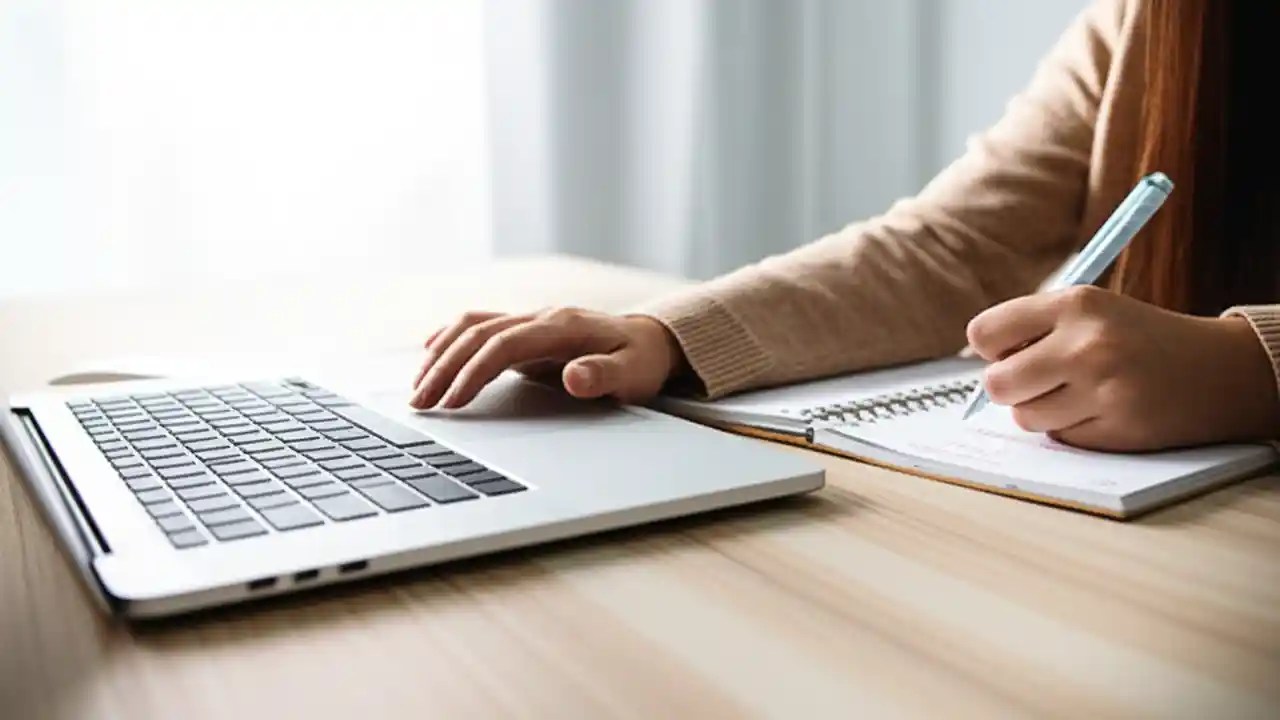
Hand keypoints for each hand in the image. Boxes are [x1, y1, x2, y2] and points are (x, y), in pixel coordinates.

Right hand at [409, 308, 686, 409]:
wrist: (651, 340)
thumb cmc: (641, 361)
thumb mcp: (633, 374)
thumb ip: (603, 375)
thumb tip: (574, 376)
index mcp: (562, 326)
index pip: (504, 345)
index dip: (475, 372)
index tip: (454, 402)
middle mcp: (540, 317)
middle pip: (479, 335)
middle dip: (444, 369)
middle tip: (419, 404)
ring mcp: (531, 320)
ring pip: (473, 328)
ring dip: (441, 355)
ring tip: (417, 387)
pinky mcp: (525, 329)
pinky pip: (480, 325)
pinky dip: (451, 336)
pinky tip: (429, 351)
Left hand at [965, 285, 1279, 450]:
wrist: (1215, 369)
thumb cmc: (1136, 338)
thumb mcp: (1090, 310)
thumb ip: (1033, 328)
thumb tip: (978, 364)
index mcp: (1075, 304)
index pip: (984, 333)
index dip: (991, 349)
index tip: (1010, 352)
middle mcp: (1088, 344)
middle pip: (997, 384)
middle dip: (1009, 388)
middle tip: (1037, 381)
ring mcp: (1104, 389)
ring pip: (1025, 418)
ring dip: (1041, 412)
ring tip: (1077, 394)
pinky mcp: (1117, 429)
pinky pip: (1060, 439)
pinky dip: (1072, 430)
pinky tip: (1101, 412)